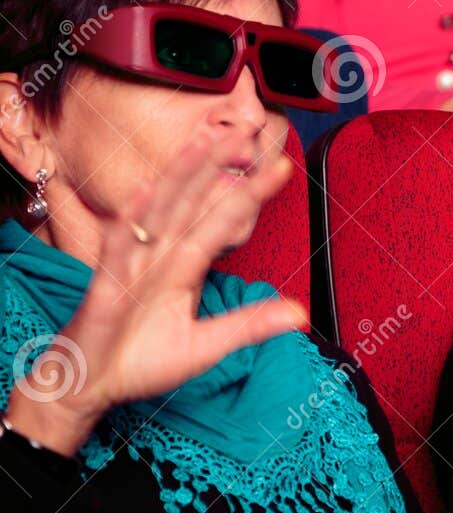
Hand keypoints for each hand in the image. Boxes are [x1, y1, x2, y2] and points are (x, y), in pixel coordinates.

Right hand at [8, 130, 306, 455]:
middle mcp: (161, 257)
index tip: (282, 168)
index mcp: (184, 267)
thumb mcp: (206, 346)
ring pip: (160, 212)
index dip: (250, 195)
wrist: (93, 382)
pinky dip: (133, 217)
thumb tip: (300, 314)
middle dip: (216, 166)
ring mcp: (134, 266)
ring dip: (180, 176)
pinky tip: (148, 189)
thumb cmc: (144, 359)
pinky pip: (120, 245)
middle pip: (192, 202)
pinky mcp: (107, 283)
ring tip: (203, 142)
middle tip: (244, 130)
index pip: (223, 222)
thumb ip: (249, 325)